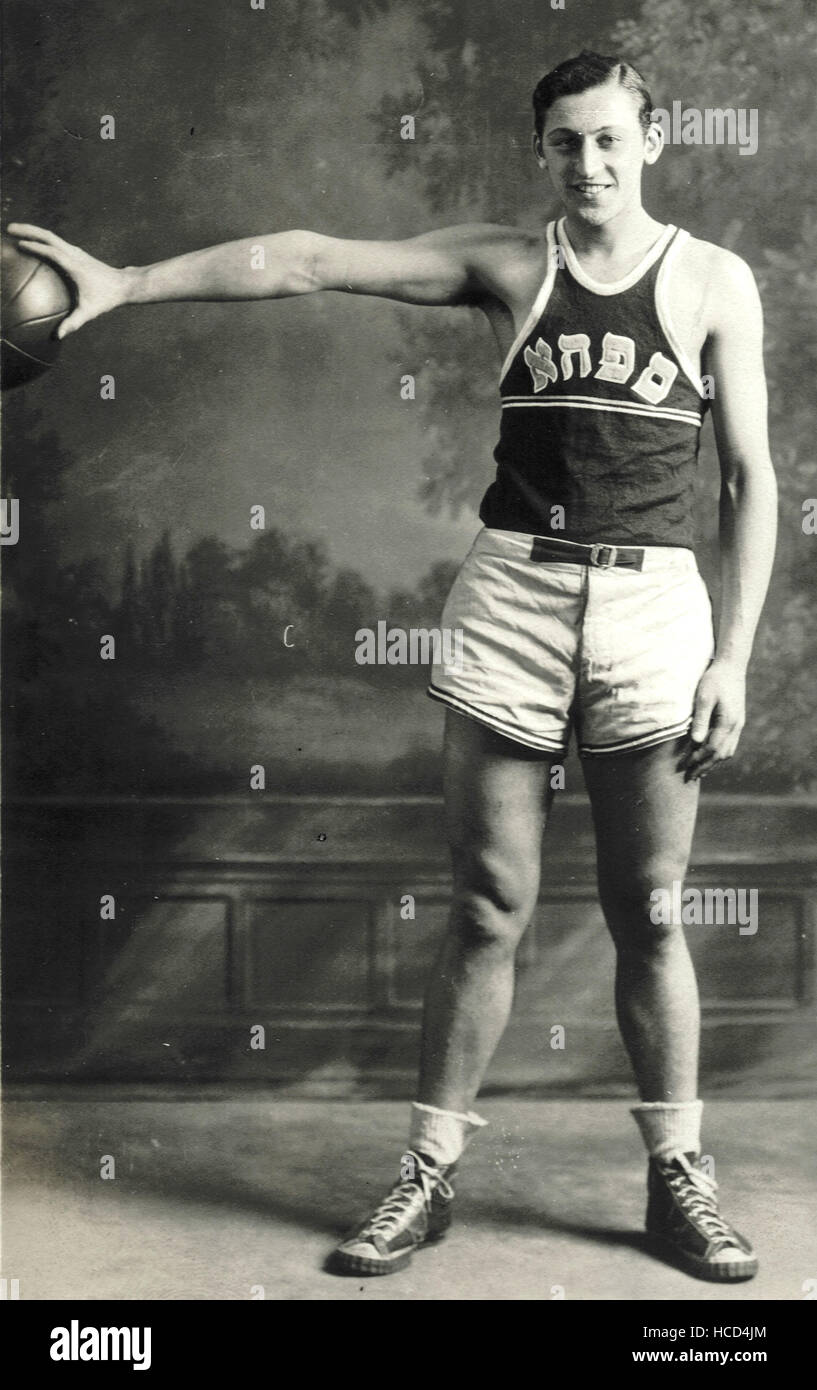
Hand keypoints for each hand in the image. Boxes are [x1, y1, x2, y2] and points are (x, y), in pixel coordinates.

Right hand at [6, 223, 129, 336]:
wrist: (123, 284)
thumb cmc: (107, 298)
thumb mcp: (89, 312)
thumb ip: (73, 323)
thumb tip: (57, 336)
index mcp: (75, 265)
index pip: (52, 251)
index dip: (36, 247)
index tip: (19, 244)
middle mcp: (74, 253)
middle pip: (47, 235)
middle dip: (27, 230)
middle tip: (8, 229)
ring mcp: (74, 251)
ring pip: (50, 235)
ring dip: (32, 230)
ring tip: (14, 230)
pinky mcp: (75, 252)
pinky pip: (54, 241)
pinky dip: (40, 237)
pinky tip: (31, 240)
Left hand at [679, 659, 745, 781]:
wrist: (731, 666)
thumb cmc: (714, 679)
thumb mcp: (703, 697)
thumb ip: (700, 720)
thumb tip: (695, 742)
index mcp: (728, 722)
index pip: (713, 748)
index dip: (699, 759)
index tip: (686, 765)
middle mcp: (736, 726)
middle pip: (721, 754)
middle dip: (705, 766)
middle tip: (690, 777)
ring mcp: (738, 724)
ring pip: (728, 751)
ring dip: (713, 763)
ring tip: (699, 772)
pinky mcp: (737, 721)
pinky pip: (730, 744)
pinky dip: (719, 754)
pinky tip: (709, 756)